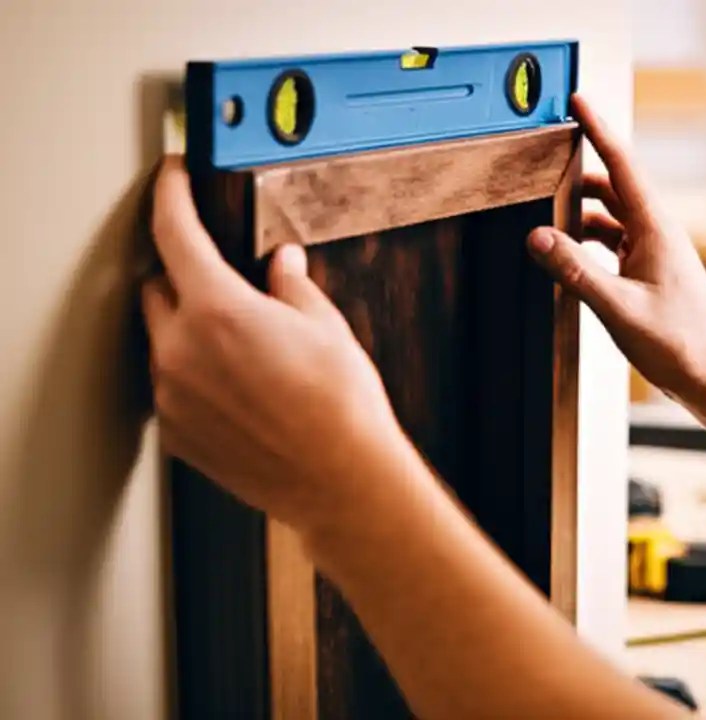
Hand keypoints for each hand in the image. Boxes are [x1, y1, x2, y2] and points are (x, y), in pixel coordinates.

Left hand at [142, 157, 412, 531]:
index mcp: (219, 310)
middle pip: (158, 289)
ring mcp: (172, 395)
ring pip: (163, 341)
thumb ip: (290, 286)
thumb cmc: (342, 407)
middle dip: (188, 280)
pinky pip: (171, 387)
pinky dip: (194, 379)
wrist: (343, 481)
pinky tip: (242, 391)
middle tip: (234, 291)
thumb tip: (280, 264)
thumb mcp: (325, 327)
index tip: (172, 178)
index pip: (175, 232)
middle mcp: (181, 350)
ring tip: (249, 355)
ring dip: (190, 333)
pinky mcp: (177, 432)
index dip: (171, 195)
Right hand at [526, 96, 705, 399]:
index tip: (578, 103)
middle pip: (614, 188)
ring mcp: (657, 255)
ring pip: (614, 219)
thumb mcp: (617, 307)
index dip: (598, 130)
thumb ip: (574, 271)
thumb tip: (537, 237)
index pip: (621, 165)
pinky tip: (572, 258)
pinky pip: (617, 245)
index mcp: (656, 230)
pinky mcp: (654, 276)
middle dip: (579, 175)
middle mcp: (659, 235)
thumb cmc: (678, 345)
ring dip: (582, 214)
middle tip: (545, 167)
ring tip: (548, 218)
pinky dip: (591, 243)